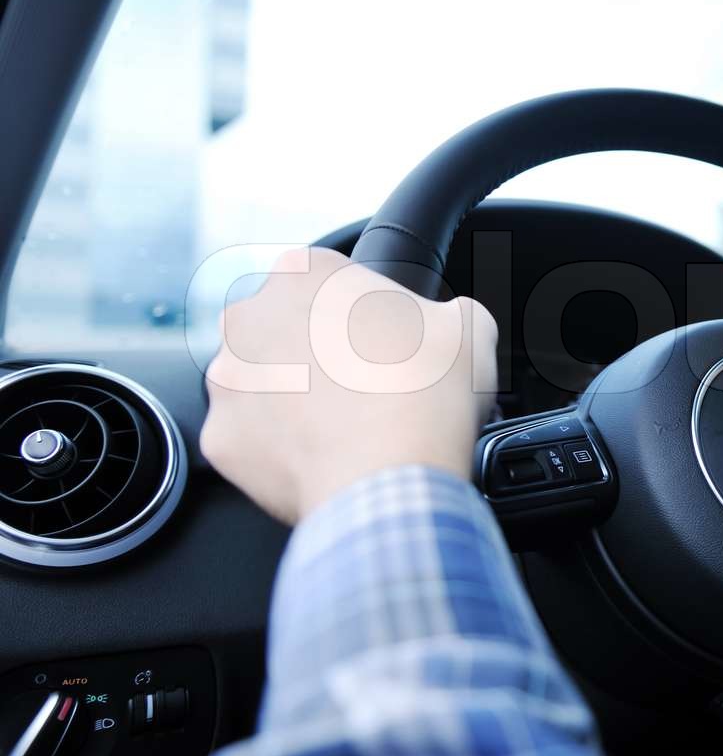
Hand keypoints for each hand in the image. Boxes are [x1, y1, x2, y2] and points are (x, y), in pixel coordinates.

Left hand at [202, 247, 498, 523]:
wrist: (392, 483)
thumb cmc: (426, 396)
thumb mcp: (469, 326)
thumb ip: (447, 309)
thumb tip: (447, 323)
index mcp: (305, 273)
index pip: (332, 280)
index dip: (365, 311)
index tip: (386, 339)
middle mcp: (249, 318)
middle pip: (284, 326)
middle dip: (317, 351)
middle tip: (367, 382)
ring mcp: (228, 381)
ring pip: (261, 383)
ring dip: (294, 398)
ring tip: (347, 426)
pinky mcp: (221, 439)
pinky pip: (252, 439)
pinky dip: (282, 449)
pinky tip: (324, 456)